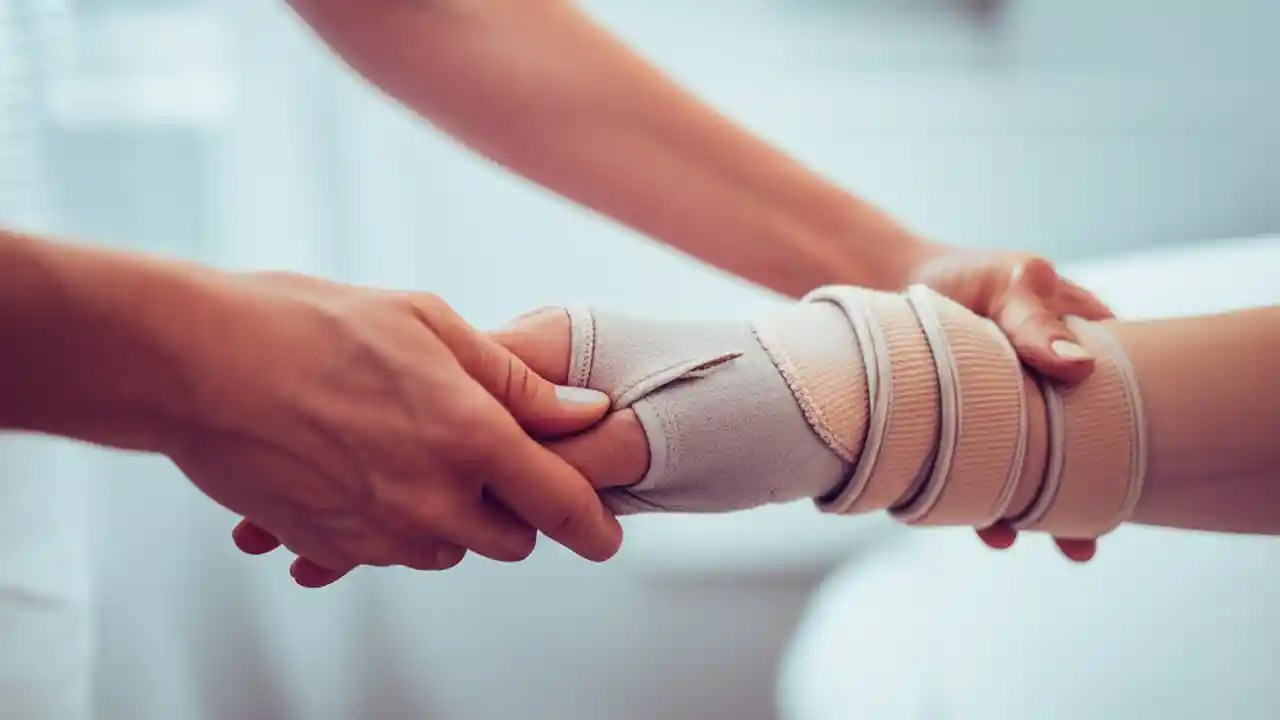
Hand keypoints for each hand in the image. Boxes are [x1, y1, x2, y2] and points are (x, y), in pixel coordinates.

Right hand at [181, 272, 621, 586]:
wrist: (195, 363)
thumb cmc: (312, 325)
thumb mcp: (429, 326)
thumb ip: (516, 382)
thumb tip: (583, 411)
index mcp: (471, 438)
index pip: (560, 504)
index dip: (592, 525)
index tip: (603, 536)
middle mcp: (432, 500)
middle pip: (508, 541)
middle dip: (513, 510)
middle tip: (487, 460)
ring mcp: (377, 532)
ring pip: (447, 551)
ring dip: (452, 518)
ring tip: (412, 451)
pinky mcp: (330, 545)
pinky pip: (387, 553)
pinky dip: (393, 524)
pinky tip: (363, 469)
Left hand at [910, 248, 1113, 561]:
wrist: (886, 284)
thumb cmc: (963, 277)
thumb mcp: (1008, 282)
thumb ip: (1035, 320)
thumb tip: (1079, 366)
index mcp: (1083, 355)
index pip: (1117, 407)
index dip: (1123, 448)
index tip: (1122, 483)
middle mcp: (1047, 399)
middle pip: (1072, 457)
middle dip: (1077, 503)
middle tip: (1083, 543)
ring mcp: (1001, 424)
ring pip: (1020, 476)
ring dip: (1021, 512)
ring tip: (1016, 537)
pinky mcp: (953, 441)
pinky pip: (966, 479)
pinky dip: (970, 504)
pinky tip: (981, 526)